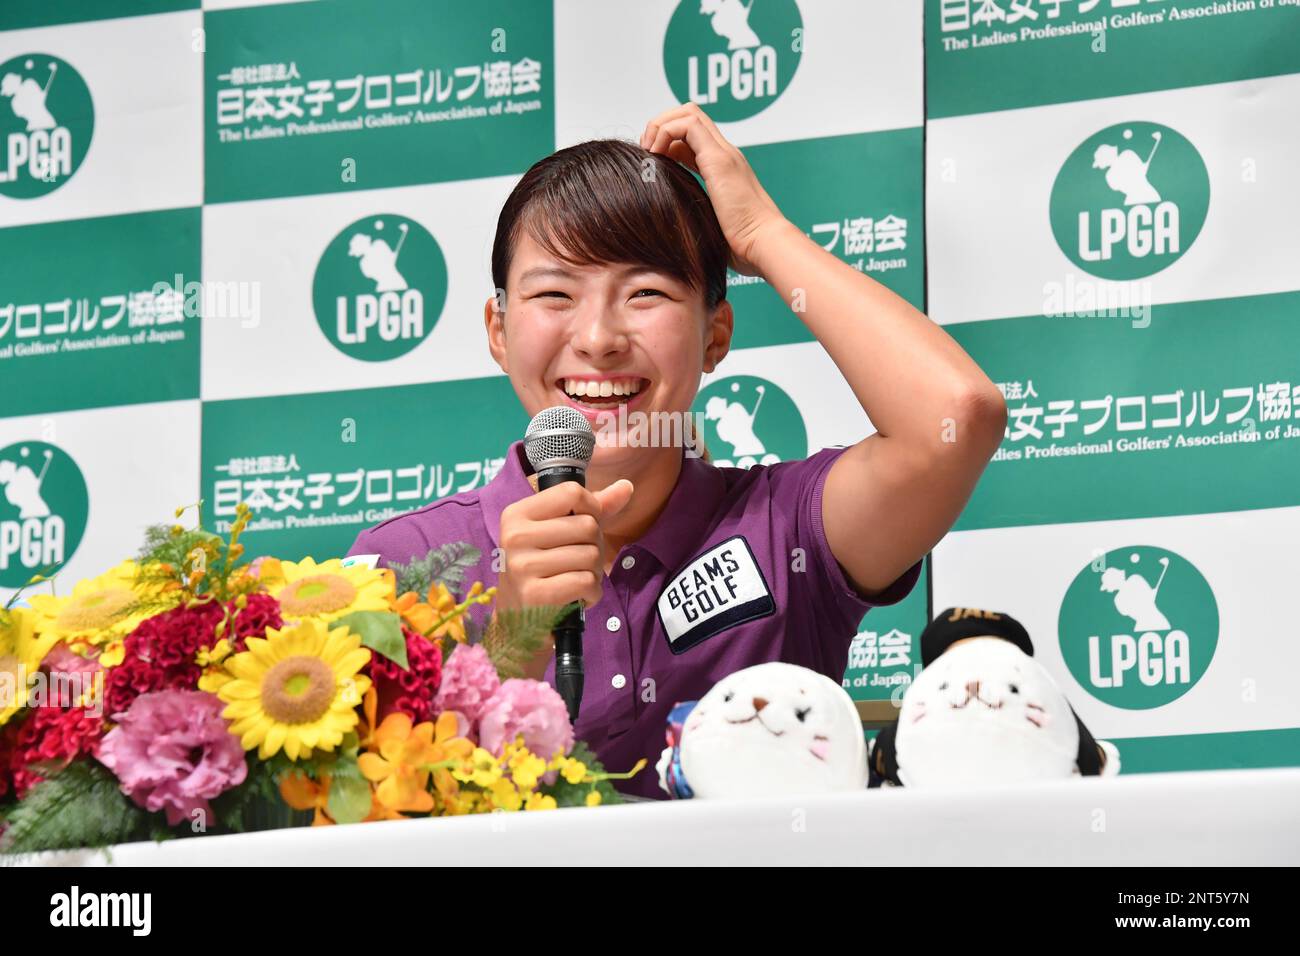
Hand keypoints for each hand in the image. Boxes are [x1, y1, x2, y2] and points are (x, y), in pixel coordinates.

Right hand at [495, 479, 635, 613]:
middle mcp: (515, 537)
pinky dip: (592, 592)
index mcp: (517, 514)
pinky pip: (586, 581)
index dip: (591, 509)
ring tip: (577, 580)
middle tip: (580, 563)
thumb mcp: (560, 533)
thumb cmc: (543, 570)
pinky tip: (578, 597)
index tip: (583, 528)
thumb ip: (593, 509)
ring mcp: (522, 566)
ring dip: (595, 572)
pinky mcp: (535, 594)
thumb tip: (627, 486)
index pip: (572, 492)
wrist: (519, 621)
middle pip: (587, 525)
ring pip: (590, 555)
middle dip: (596, 547)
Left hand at [640, 101, 789, 276]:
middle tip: (647, 153)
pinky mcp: (719, 160)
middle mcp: (725, 155)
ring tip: (649, 153)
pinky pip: (687, 125)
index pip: (691, 137)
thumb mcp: (710, 225)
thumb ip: (696, 215)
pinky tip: (657, 157)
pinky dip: (665, 133)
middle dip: (661, 126)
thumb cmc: (741, 246)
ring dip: (660, 127)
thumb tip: (672, 226)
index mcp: (723, 169)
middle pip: (690, 115)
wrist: (764, 245)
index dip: (667, 141)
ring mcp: (724, 154)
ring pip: (688, 112)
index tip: (652, 164)